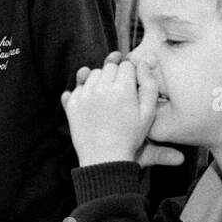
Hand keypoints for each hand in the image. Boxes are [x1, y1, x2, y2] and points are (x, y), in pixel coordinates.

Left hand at [62, 54, 182, 167]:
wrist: (104, 159)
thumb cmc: (129, 137)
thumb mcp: (148, 113)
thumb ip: (149, 85)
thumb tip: (144, 62)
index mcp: (123, 88)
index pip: (127, 65)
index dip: (131, 74)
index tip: (131, 85)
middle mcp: (101, 88)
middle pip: (109, 66)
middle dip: (116, 75)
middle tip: (120, 93)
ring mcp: (84, 95)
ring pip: (92, 74)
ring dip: (99, 81)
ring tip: (106, 99)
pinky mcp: (71, 104)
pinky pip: (77, 87)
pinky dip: (84, 91)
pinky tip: (92, 103)